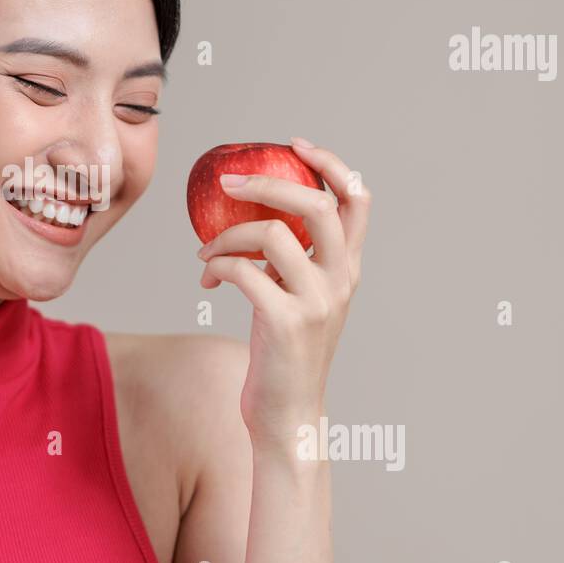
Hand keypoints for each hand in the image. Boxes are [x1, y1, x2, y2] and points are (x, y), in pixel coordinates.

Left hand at [195, 138, 370, 450]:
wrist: (289, 416)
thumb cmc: (285, 356)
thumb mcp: (301, 301)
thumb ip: (294, 263)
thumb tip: (254, 221)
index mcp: (349, 268)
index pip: (358, 199)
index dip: (331, 164)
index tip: (295, 146)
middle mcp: (341, 280)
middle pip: (316, 204)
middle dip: (268, 183)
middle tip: (228, 183)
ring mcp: (316, 301)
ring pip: (272, 234)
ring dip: (226, 236)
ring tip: (205, 252)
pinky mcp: (286, 321)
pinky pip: (243, 271)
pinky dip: (217, 266)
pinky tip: (207, 280)